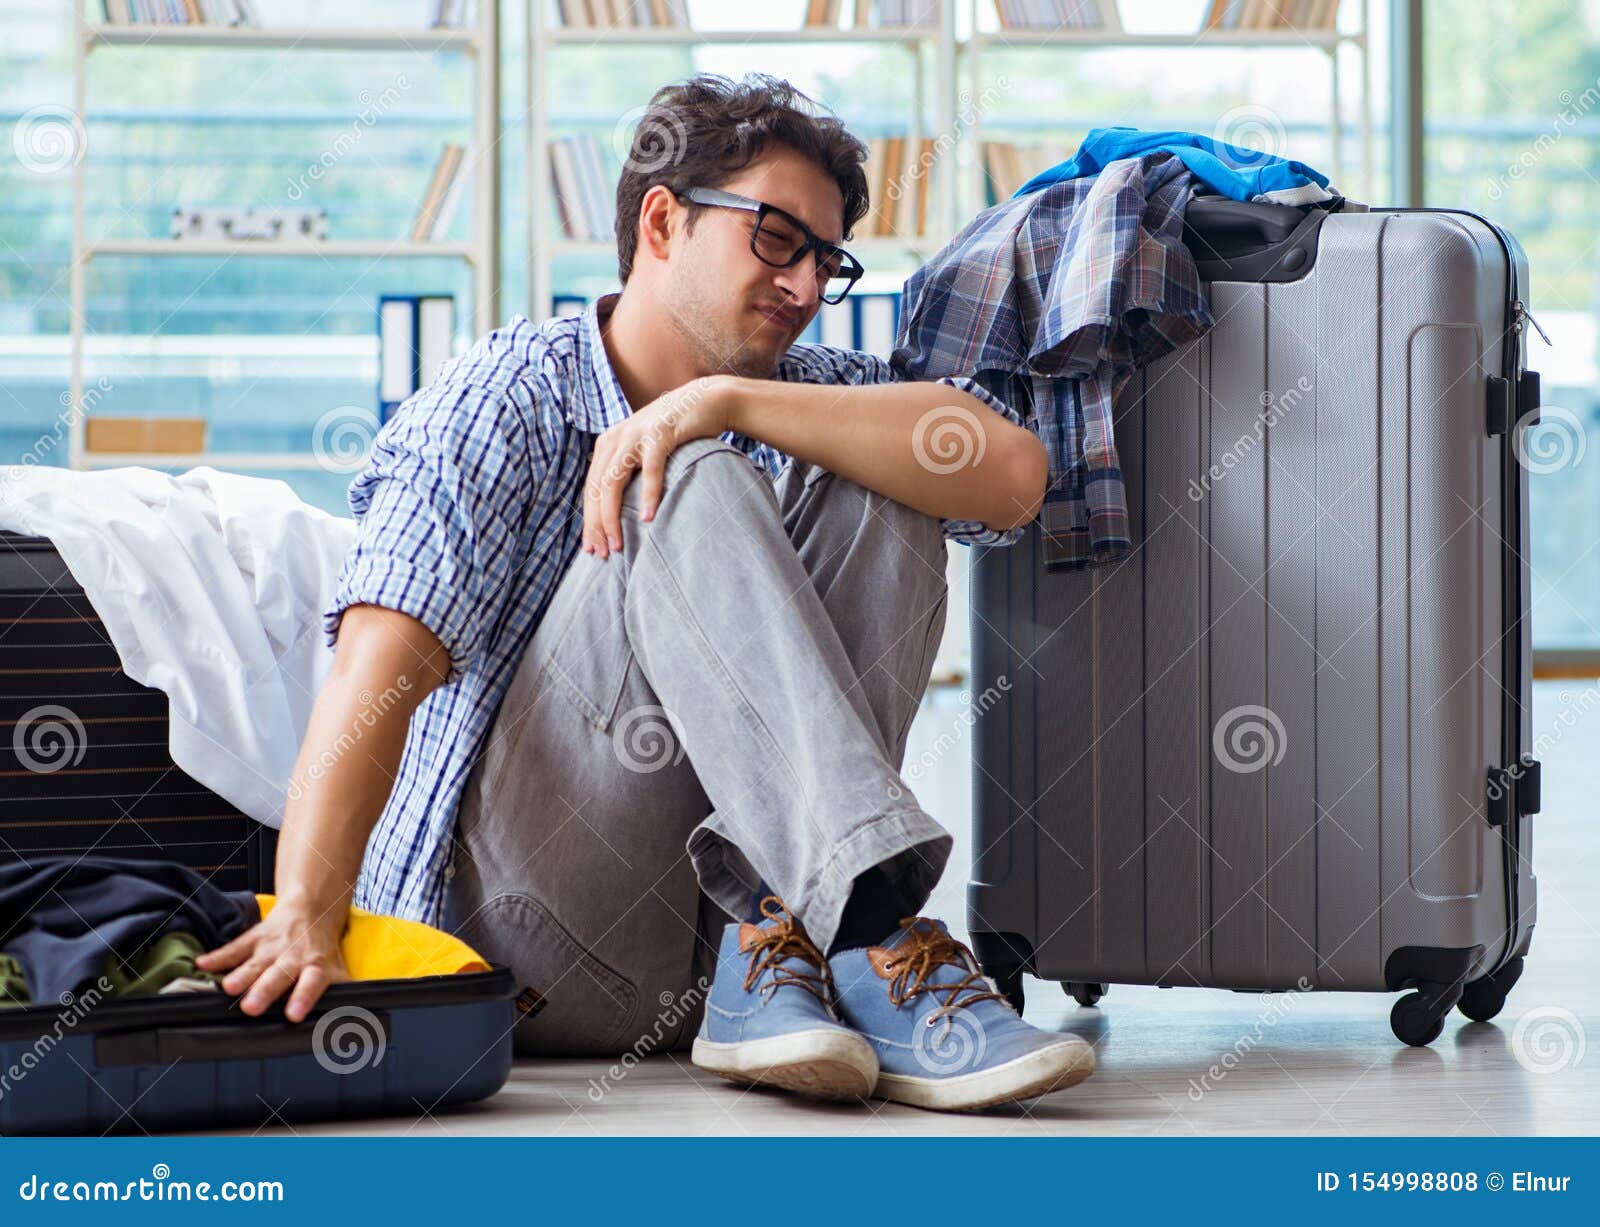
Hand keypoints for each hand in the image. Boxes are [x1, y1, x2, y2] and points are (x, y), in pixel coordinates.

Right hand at [195, 897, 350, 1021]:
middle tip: (251, 1008)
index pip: (311, 984)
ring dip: (241, 975)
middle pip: (278, 976)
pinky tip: (202, 964)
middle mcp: (293, 958)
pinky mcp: (254, 938)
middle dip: (265, 991)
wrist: (312, 909)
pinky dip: (218, 956)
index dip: (303, 998)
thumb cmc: (321, 949)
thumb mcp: (337, 969)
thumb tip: (357, 1024)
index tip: (293, 1015)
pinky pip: (235, 947)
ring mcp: (272, 947)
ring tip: (228, 987)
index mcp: (315, 967)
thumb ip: (343, 994)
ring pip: (254, 963)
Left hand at [582, 374, 736, 557]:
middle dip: (596, 525)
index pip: (592, 489)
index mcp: (608, 445)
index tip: (593, 549)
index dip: (590, 521)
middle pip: (597, 489)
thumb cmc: (678, 435)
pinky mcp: (660, 434)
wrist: (707, 401)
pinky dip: (648, 495)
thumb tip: (619, 511)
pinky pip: (650, 469)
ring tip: (618, 544)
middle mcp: (616, 438)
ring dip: (613, 517)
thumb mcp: (645, 452)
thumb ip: (630, 472)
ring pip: (613, 482)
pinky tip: (647, 517)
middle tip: (601, 554)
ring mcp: (636, 434)